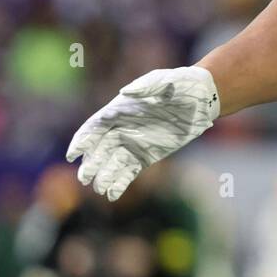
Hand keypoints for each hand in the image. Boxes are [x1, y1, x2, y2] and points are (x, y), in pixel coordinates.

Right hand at [67, 66, 219, 200]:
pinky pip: (128, 171)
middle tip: (85, 177)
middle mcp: (121, 129)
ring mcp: (133, 143)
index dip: (81, 141)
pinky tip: (112, 194)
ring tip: (99, 188)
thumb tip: (125, 92)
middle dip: (90, 164)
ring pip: (112, 164)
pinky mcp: (146, 155)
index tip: (74, 153)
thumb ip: (145, 86)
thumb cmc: (181, 85)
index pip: (93, 128)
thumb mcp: (163, 81)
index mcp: (119, 110)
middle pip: (99, 150)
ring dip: (103, 176)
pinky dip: (119, 183)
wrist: (202, 99)